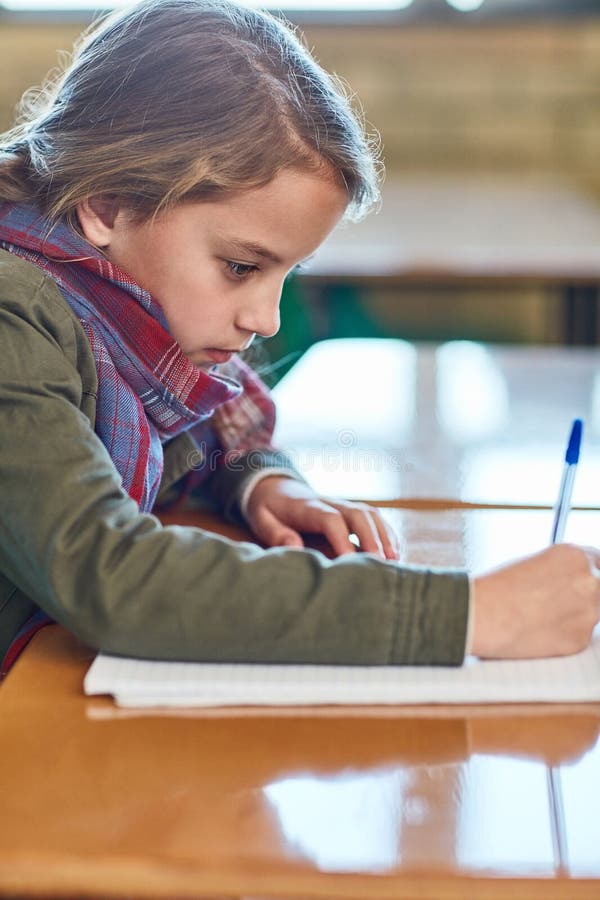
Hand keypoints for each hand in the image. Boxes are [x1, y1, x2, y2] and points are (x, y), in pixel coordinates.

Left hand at [244, 476, 399, 559]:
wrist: (273, 486)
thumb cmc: (267, 508)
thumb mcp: (261, 519)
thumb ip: (276, 534)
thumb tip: (295, 548)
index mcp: (307, 507)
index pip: (330, 519)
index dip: (342, 539)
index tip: (350, 561)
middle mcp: (330, 502)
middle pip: (358, 514)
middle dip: (372, 538)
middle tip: (380, 564)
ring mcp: (342, 504)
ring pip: (370, 514)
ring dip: (384, 536)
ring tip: (394, 561)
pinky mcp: (349, 509)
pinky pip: (373, 517)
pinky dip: (387, 533)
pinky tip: (395, 552)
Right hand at [471, 543, 599, 658]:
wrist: (483, 614)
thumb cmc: (498, 588)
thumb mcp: (534, 563)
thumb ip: (561, 569)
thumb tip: (571, 581)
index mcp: (575, 555)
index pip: (599, 561)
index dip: (590, 572)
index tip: (584, 581)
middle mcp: (589, 580)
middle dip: (585, 595)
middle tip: (561, 602)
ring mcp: (589, 611)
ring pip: (592, 614)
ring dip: (574, 615)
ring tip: (540, 616)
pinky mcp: (581, 639)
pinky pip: (580, 636)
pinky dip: (564, 636)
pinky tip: (539, 630)